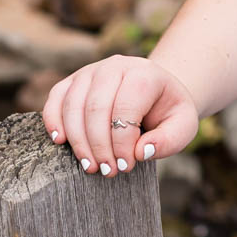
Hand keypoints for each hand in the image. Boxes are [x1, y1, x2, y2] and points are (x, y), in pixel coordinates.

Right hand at [42, 54, 201, 175]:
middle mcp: (115, 66)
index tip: (126, 165)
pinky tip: (60, 141)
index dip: (122, 141)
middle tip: (107, 171)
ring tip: (90, 166)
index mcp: (144, 73)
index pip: (126, 107)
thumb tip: (141, 152)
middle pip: (96, 107)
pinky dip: (53, 120)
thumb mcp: (183, 126)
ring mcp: (91, 71)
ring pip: (73, 105)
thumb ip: (170, 140)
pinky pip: (56, 98)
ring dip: (78, 140)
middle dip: (99, 145)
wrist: (155, 93)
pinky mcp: (73, 80)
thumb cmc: (168, 112)